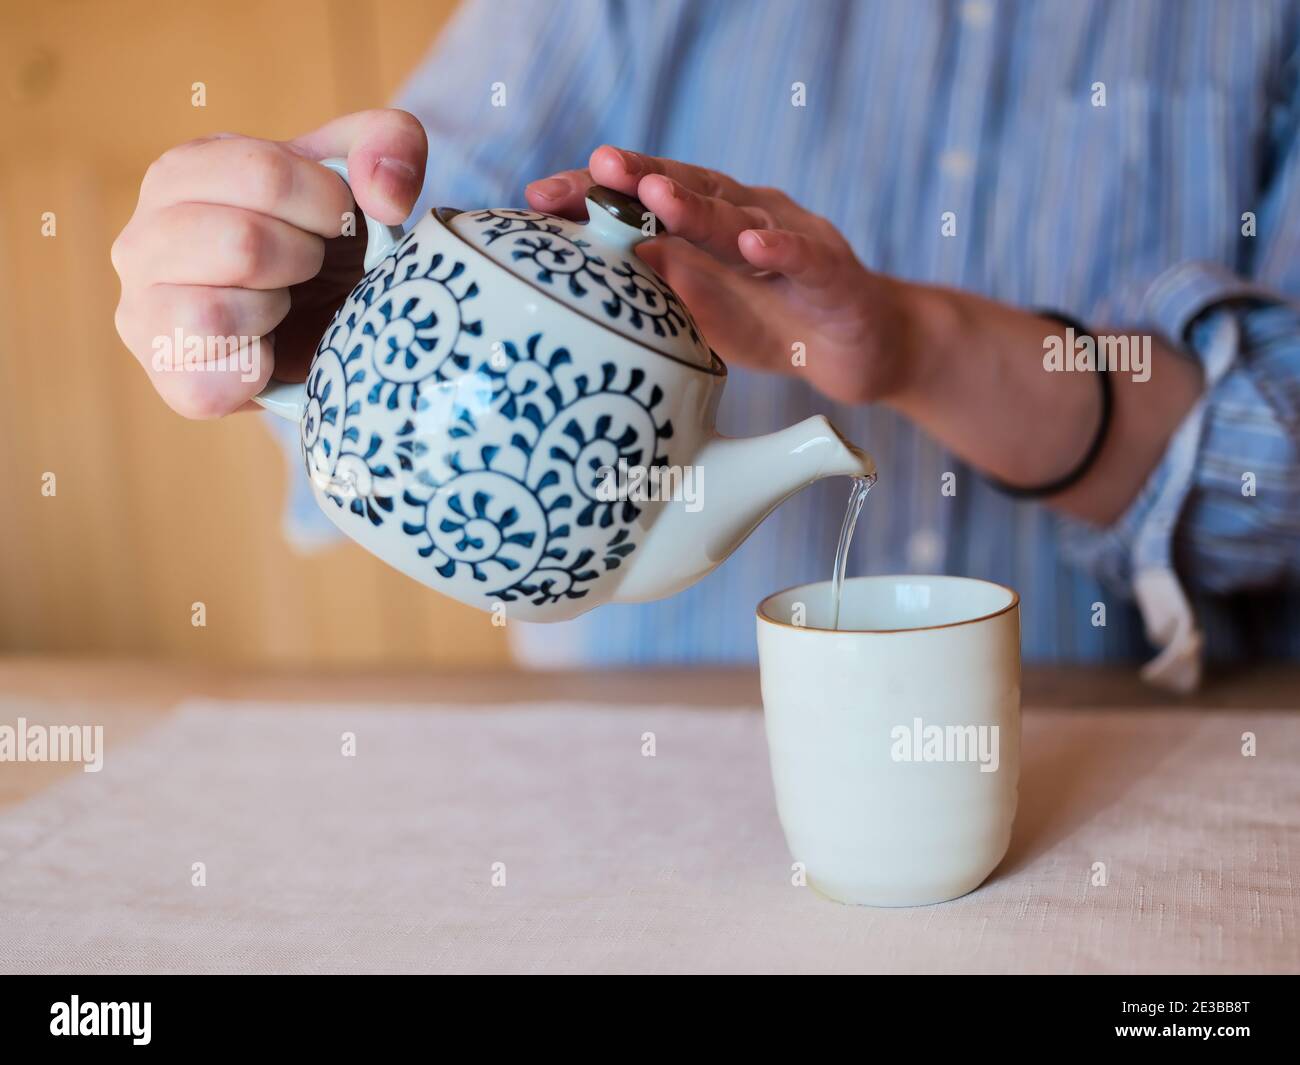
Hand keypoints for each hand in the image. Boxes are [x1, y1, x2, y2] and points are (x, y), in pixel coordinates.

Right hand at [111, 109, 426, 417]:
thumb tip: (384, 195)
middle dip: (302, 260)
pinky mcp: (167, 379)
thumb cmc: (336, 245)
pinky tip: (267, 354)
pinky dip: (256, 372)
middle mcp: (142, 239)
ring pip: (215, 314)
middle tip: (308, 268)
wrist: (333, 326)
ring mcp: (142, 312)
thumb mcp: (366, 177)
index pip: (263, 173)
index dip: (327, 204)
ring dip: (274, 313)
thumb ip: (388, 143)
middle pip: (242, 245)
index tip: (337, 222)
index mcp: (182, 174)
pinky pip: (209, 381)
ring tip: (281, 307)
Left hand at [525, 146, 914, 404]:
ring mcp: (790, 240)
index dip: (596, 195)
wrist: (866, 350)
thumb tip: (608, 270)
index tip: (539, 198)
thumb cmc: (778, 326)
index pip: (645, 201)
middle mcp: (747, 218)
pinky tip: (752, 244)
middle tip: (596, 168)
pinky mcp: (832, 275)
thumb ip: (663, 292)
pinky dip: (780, 247)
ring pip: (739, 217)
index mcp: (710, 227)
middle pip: (687, 190)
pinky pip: (804, 258)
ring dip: (697, 205)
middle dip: (638, 179)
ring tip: (656, 195)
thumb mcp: (707, 316)